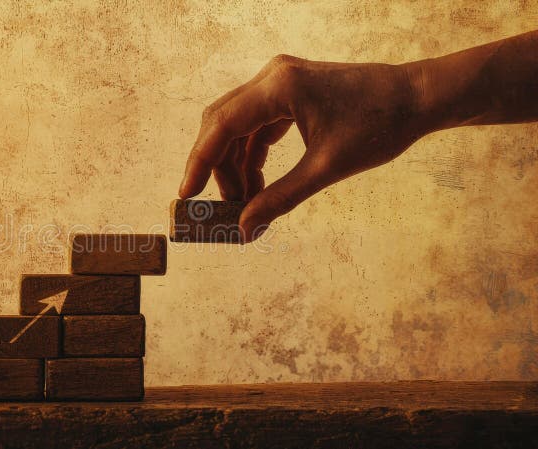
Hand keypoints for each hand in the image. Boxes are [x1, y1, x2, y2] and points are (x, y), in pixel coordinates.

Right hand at [178, 55, 424, 241]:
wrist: (417, 98)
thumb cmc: (379, 127)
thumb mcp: (326, 169)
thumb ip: (280, 198)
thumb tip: (245, 227)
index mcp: (280, 86)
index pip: (222, 125)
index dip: (200, 162)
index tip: (186, 194)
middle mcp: (273, 76)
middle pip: (223, 124)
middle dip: (217, 167)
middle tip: (219, 207)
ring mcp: (280, 81)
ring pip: (238, 126)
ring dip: (236, 164)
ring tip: (245, 202)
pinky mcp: (289, 91)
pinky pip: (257, 124)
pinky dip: (253, 154)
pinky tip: (257, 183)